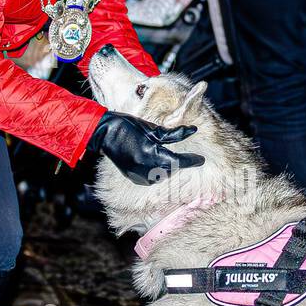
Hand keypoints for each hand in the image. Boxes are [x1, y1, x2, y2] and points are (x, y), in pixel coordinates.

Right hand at [88, 112, 204, 184]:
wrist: (104, 133)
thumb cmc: (128, 126)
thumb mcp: (153, 128)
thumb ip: (174, 133)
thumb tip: (193, 131)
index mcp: (151, 154)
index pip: (178, 162)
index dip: (191, 161)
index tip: (201, 159)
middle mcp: (146, 168)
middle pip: (171, 170)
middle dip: (178, 163)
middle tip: (185, 156)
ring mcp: (138, 175)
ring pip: (162, 176)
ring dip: (168, 168)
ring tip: (167, 157)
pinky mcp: (133, 177)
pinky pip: (151, 179)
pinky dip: (157, 172)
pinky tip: (155, 163)